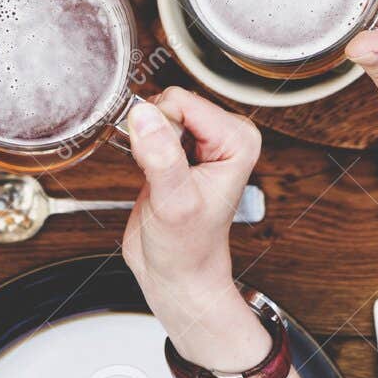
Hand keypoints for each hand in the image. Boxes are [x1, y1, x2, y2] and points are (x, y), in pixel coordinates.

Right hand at [122, 88, 265, 365]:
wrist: (178, 275)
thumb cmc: (188, 250)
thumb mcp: (174, 204)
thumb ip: (161, 157)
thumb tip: (143, 116)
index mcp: (237, 141)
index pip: (183, 102)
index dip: (160, 131)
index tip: (161, 166)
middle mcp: (224, 135)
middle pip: (169, 102)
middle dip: (153, 136)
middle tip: (159, 175)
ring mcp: (202, 140)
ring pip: (156, 111)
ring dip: (145, 141)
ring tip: (156, 177)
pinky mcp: (179, 146)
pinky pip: (149, 124)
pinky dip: (140, 145)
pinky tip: (150, 173)